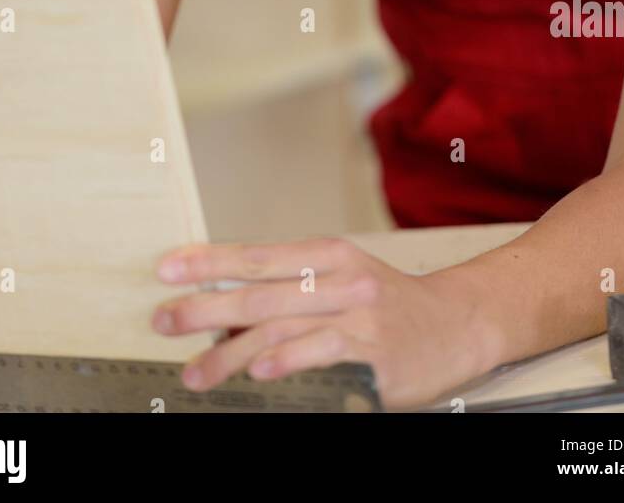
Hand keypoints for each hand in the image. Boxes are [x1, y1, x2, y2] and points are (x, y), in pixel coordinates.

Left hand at [151, 235, 499, 409]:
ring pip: (281, 329)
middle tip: (164, 320)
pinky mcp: (372, 353)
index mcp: (327, 253)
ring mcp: (357, 316)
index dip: (209, 262)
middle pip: (260, 292)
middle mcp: (340, 279)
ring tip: (195, 370)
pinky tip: (259, 371)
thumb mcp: (341, 280)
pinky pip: (320, 355)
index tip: (168, 269)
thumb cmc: (390, 304)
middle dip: (205, 307)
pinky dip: (286, 361)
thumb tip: (222, 312)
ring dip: (231, 351)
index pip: (256, 255)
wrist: (459, 322)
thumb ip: (289, 292)